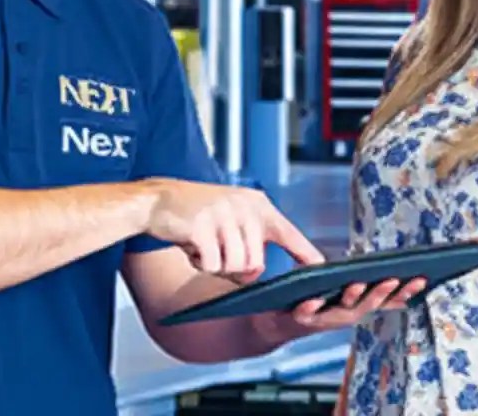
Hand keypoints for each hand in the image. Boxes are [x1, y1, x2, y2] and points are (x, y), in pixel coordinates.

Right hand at [142, 178, 324, 281]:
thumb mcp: (229, 224)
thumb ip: (247, 247)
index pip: (288, 232)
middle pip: (255, 263)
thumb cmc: (196, 217)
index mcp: (257, 205)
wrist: (156, 201)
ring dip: (217, 266)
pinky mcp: (203, 226)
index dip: (305, 253)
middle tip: (216, 253)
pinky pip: (212, 264)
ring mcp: (224, 214)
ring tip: (203, 246)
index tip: (321, 268)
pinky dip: (200, 263)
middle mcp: (245, 207)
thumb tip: (253, 276)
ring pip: (235, 266)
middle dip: (235, 269)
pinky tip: (191, 246)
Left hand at [253, 277, 427, 343]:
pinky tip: (314, 300)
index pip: (386, 299)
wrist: (275, 322)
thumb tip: (395, 271)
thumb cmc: (314, 301)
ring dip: (351, 298)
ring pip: (341, 311)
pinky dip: (310, 308)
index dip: (404, 291)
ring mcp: (323, 319)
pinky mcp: (299, 320)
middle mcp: (345, 316)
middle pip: (368, 305)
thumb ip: (365, 287)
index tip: (422, 279)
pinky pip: (306, 314)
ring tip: (357, 284)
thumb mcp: (343, 293)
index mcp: (357, 306)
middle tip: (392, 279)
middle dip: (381, 293)